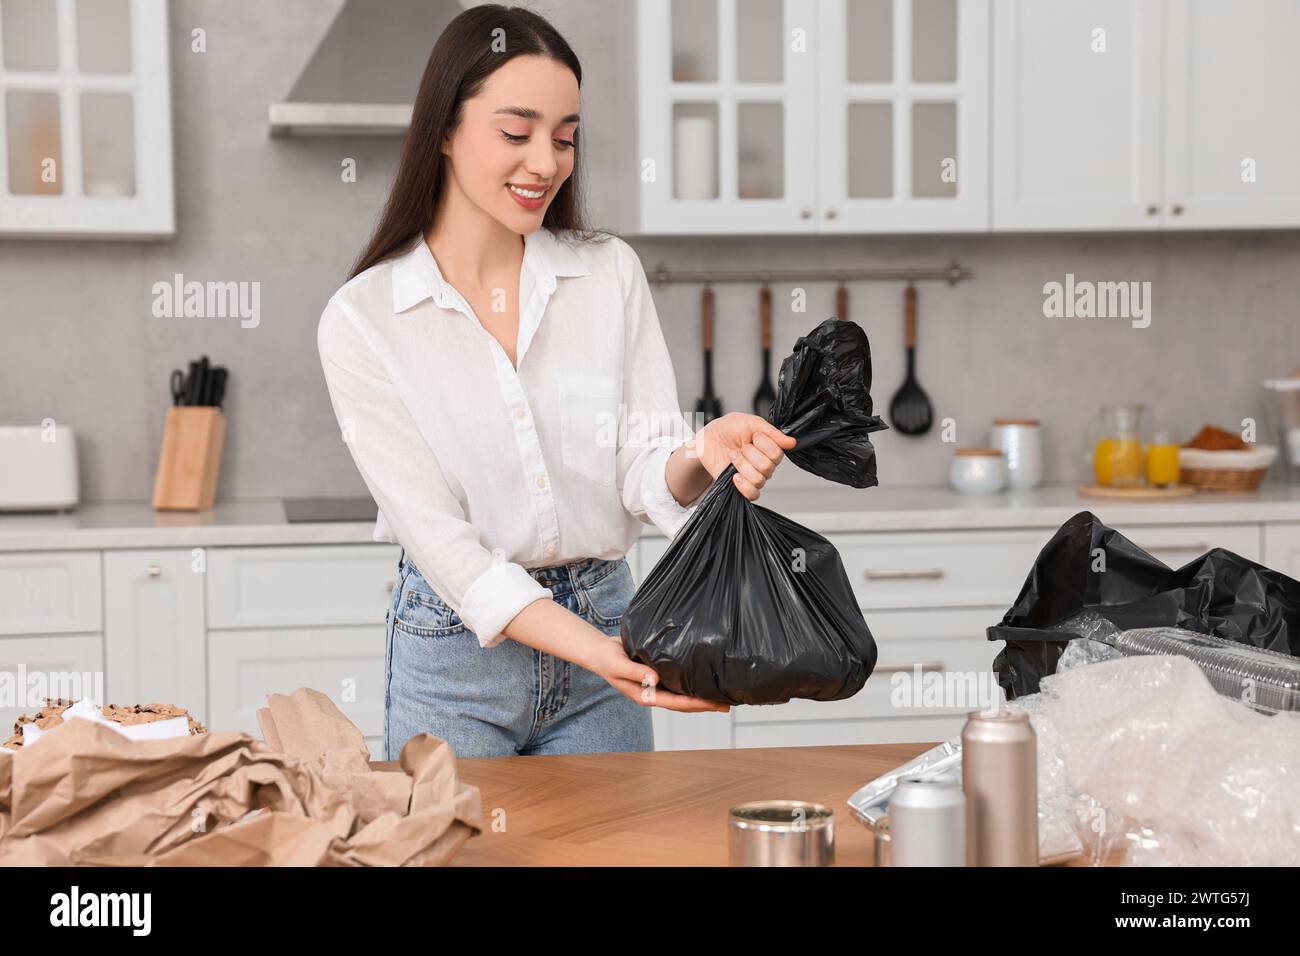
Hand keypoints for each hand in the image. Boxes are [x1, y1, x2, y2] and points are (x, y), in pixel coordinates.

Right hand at [586, 635, 729, 713]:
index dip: (694, 704)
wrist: (600, 652)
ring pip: (682, 695)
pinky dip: (692, 684)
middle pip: (683, 703)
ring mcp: (656, 686)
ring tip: (720, 696)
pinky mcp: (657, 675)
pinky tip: (703, 681)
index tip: (712, 704)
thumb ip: (635, 672)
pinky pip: (678, 683)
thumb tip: (655, 679)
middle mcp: (653, 693)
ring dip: (700, 697)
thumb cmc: (607, 659)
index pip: (675, 702)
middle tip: (726, 705)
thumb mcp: (618, 664)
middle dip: (704, 705)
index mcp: (645, 695)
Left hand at [692, 412, 796, 500]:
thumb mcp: (750, 422)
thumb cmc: (729, 429)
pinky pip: (753, 494)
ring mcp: (754, 476)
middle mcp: (765, 464)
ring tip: (733, 456)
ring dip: (742, 464)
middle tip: (741, 446)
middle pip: (768, 467)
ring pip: (758, 479)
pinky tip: (735, 475)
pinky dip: (743, 485)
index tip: (753, 436)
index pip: (778, 454)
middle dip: (749, 453)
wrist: (708, 439)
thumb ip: (772, 432)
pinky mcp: (742, 487)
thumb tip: (792, 442)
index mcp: (770, 449)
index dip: (764, 444)